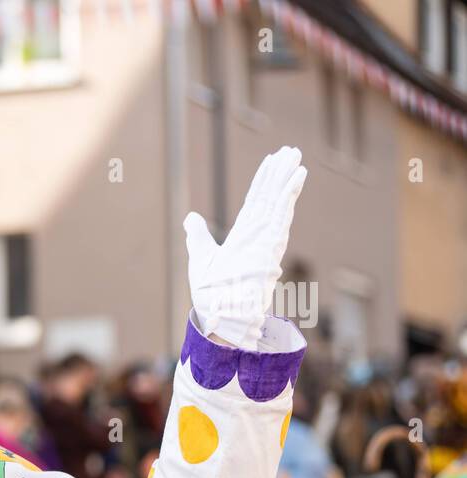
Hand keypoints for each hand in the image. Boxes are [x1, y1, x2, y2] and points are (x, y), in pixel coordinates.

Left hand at [184, 146, 307, 349]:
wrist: (217, 316)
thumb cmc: (211, 296)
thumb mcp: (200, 258)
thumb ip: (198, 237)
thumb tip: (190, 217)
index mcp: (243, 238)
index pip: (255, 203)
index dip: (263, 181)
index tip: (271, 161)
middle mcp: (257, 236)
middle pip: (270, 198)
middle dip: (279, 174)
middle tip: (291, 150)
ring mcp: (266, 241)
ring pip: (278, 202)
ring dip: (286, 178)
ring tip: (296, 156)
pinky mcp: (270, 246)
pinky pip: (281, 216)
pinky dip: (289, 195)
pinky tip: (297, 176)